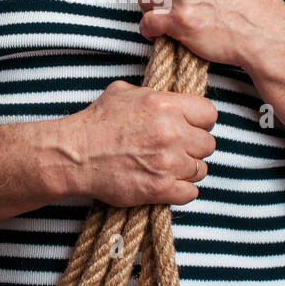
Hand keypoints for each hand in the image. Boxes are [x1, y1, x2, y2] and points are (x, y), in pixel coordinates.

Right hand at [65, 80, 216, 206]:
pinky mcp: (160, 188)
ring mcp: (168, 163)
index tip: (191, 128)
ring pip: (200, 170)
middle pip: (208, 144)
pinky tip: (167, 184)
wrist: (75, 155)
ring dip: (187, 170)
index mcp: (165, 105)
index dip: (201, 122)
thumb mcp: (124, 92)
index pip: (209, 114)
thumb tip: (170, 98)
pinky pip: (190, 192)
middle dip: (195, 148)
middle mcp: (171, 133)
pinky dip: (181, 190)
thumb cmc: (96, 122)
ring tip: (168, 167)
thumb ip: (154, 95)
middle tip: (177, 150)